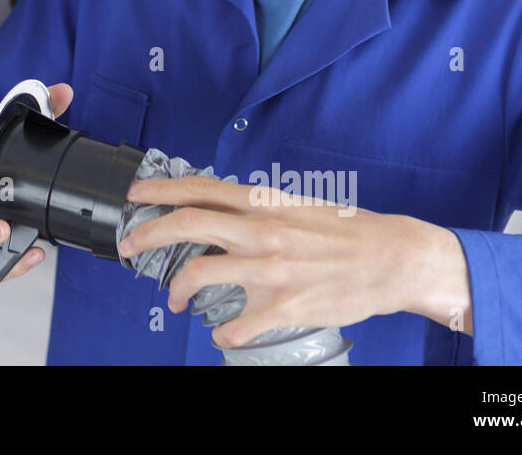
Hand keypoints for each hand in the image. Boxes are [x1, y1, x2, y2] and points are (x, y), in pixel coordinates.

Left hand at [116, 177, 472, 347]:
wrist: (392, 258)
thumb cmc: (347, 231)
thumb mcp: (295, 206)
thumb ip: (255, 209)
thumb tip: (216, 211)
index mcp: (263, 203)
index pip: (199, 187)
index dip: (160, 189)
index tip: (135, 196)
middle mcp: (261, 231)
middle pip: (186, 224)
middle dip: (146, 235)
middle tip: (128, 245)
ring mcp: (271, 269)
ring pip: (199, 275)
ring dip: (176, 290)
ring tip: (174, 299)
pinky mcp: (283, 306)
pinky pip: (234, 326)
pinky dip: (222, 334)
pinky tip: (223, 334)